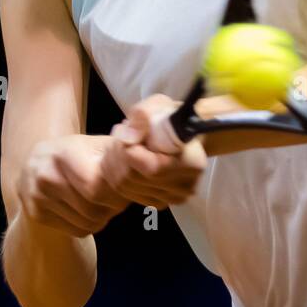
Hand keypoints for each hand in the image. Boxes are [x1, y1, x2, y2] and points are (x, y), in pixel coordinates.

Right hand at [17, 134, 131, 237]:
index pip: (96, 188)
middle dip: (112, 206)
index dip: (116, 192)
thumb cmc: (78, 153)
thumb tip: (148, 164)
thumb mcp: (97, 145)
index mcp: (64, 153)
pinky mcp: (36, 214)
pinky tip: (86, 208)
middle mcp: (46, 175)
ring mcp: (37, 197)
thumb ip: (120, 155)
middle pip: (94, 209)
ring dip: (103, 216)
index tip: (125, 188)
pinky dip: (89, 224)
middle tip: (115, 196)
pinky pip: (77, 231)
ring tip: (101, 201)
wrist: (37, 163)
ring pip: (88, 223)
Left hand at [106, 94, 206, 208]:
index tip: (125, 130)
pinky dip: (117, 173)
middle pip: (132, 178)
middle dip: (118, 152)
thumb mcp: (159, 105)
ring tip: (123, 142)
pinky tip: (125, 158)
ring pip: (124, 186)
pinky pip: (125, 192)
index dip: (129, 150)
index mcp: (192, 163)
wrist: (181, 135)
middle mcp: (185, 187)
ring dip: (114, 160)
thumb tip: (128, 135)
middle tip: (122, 133)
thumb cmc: (170, 118)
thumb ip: (143, 114)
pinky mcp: (159, 202)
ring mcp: (172, 198)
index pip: (151, 168)